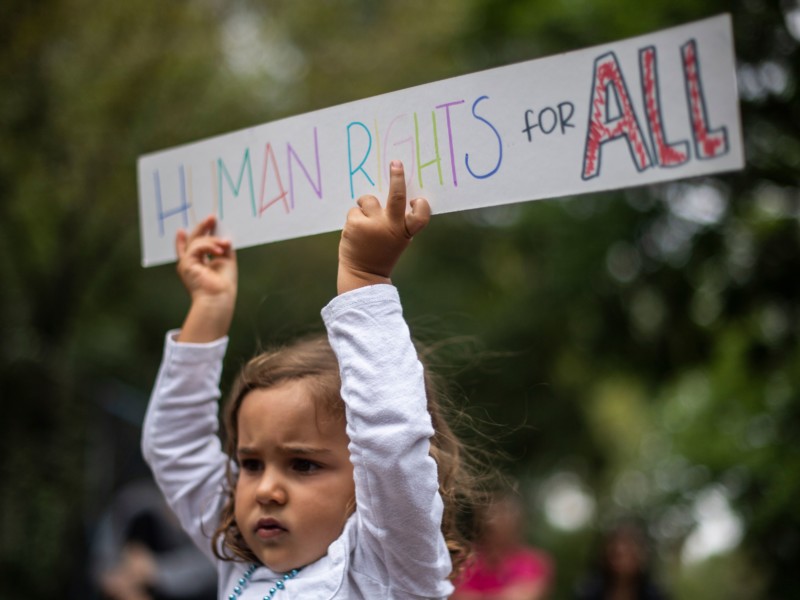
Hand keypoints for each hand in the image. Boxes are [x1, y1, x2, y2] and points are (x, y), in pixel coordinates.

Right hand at [175, 215, 237, 341]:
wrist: (218, 298)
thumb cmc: (223, 285)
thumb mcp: (226, 260)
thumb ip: (222, 247)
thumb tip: (223, 236)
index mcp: (198, 265)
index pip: (189, 249)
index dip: (183, 239)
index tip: (181, 230)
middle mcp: (190, 264)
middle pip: (192, 240)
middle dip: (202, 227)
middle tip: (211, 218)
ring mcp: (187, 263)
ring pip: (197, 241)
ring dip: (214, 240)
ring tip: (225, 245)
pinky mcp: (186, 263)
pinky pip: (198, 246)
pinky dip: (210, 246)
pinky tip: (220, 251)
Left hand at [338, 160, 429, 293]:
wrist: (362, 274)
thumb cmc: (381, 253)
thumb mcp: (396, 239)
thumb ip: (397, 221)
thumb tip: (388, 192)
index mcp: (405, 232)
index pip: (421, 216)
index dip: (421, 206)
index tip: (417, 200)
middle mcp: (390, 227)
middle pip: (397, 197)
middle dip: (397, 178)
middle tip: (395, 163)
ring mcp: (372, 225)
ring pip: (368, 200)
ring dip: (365, 206)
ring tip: (364, 224)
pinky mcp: (355, 224)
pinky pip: (354, 210)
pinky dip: (354, 218)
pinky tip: (356, 233)